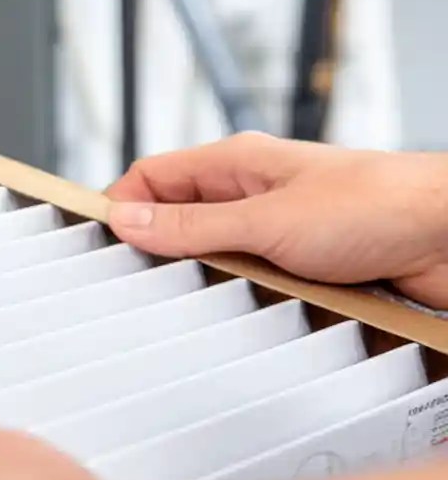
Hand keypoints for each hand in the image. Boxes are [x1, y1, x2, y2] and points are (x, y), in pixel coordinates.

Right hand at [105, 132, 447, 308]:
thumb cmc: (378, 205)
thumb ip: (192, 224)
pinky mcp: (302, 266)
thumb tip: (127, 219)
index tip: (101, 246)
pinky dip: (242, 300)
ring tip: (198, 301)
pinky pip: (251, 284)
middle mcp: (254, 194)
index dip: (122, 207)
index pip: (152, 177)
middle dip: (159, 251)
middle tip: (140, 284)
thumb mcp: (267, 219)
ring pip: (213, 257)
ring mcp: (277, 230)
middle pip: (177, 220)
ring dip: (206, 281)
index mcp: (237, 165)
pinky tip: (241, 314)